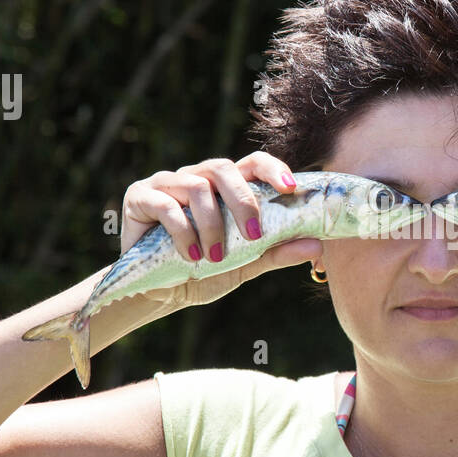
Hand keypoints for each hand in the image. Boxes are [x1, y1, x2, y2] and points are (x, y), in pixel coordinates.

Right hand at [118, 151, 321, 311]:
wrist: (158, 293)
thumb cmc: (204, 272)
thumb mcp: (246, 264)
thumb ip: (276, 252)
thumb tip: (317, 245)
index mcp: (225, 187)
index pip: (253, 163)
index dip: (273, 168)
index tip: (290, 189)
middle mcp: (197, 177)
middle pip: (224, 168)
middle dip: (243, 201)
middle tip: (254, 235)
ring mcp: (167, 184)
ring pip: (197, 186)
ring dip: (212, 224)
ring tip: (216, 258)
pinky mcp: (140, 197)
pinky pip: (166, 205)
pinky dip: (182, 232)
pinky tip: (190, 257)